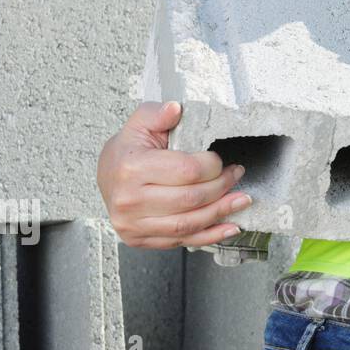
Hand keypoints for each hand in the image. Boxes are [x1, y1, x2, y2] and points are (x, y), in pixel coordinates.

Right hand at [97, 101, 251, 248]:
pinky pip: (181, 241)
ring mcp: (132, 224)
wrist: (107, 176)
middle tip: (237, 174)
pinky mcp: (138, 239)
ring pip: (188, 223)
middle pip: (190, 199)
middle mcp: (129, 200)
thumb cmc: (129, 149)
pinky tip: (230, 227)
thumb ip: (158, 113)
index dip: (212, 165)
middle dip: (222, 186)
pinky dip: (210, 236)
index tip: (221, 159)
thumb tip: (175, 108)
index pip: (186, 170)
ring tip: (242, 199)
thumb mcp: (140, 123)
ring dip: (221, 212)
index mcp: (131, 168)